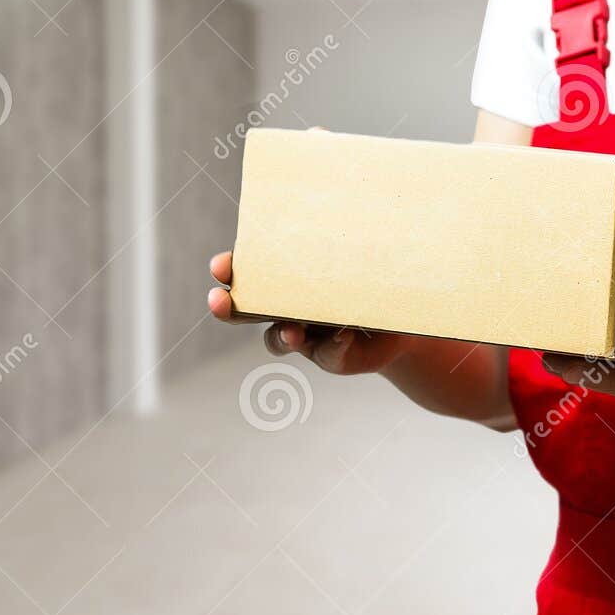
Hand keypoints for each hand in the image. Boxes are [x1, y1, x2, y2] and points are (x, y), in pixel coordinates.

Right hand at [208, 251, 409, 375]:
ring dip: (282, 335)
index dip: (228, 270)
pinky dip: (334, 345)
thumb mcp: (356, 261)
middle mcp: (285, 311)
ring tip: (293, 333)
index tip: (219, 266)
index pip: (246, 273)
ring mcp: (305, 336)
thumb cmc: (368, 279)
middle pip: (245, 312)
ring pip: (279, 339)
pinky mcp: (330, 356)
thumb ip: (341, 261)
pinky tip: (343, 336)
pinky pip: (328, 353)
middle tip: (218, 302)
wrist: (396, 318)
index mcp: (283, 281)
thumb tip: (328, 258)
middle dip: (228, 308)